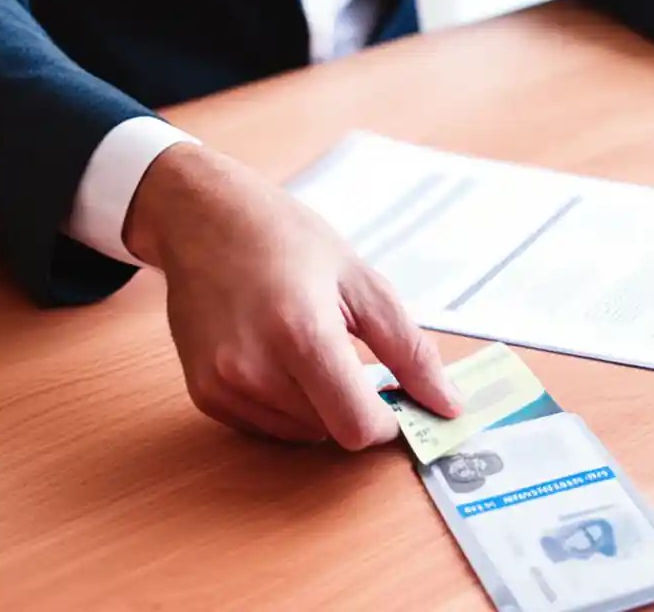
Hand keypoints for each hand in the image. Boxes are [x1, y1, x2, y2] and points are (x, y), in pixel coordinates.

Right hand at [125, 144, 461, 448]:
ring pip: (303, 435)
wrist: (204, 219)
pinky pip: (268, 428)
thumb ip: (411, 350)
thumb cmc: (286, 240)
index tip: (400, 400)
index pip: (358, 426)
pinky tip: (280, 358)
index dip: (389, 421)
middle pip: (333, 433)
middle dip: (356, 407)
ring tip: (310, 348)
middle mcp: (254, 368)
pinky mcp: (205, 395)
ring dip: (322, 407)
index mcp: (302, 334)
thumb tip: (448, 404)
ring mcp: (223, 385)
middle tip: (356, 360)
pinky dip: (289, 406)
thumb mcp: (364, 283)